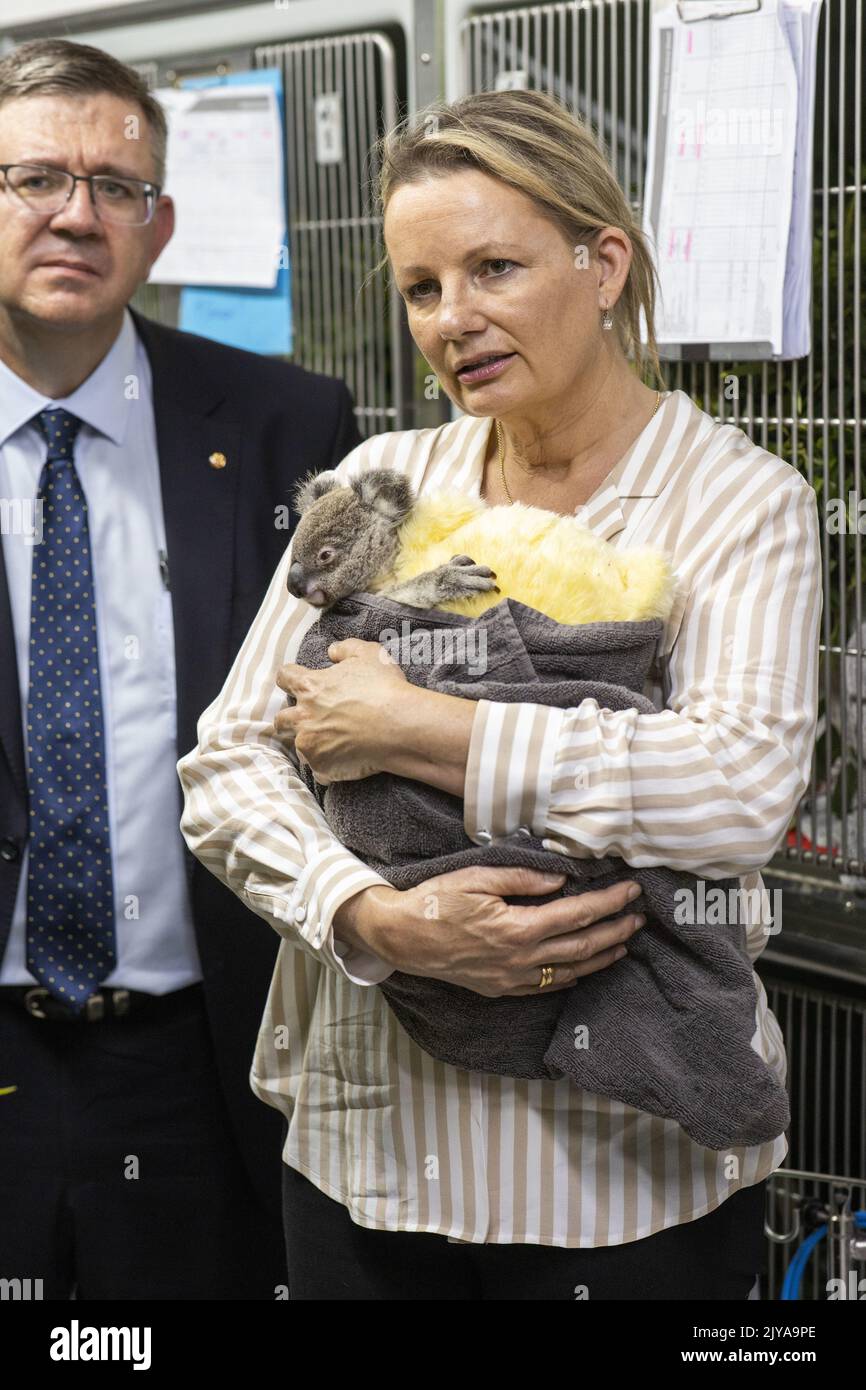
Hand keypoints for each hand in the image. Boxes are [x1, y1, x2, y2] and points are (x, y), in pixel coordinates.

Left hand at [270, 637, 410, 782]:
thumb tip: (331, 651)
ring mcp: (310, 744)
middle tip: (309, 719)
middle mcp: (303, 717)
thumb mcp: (369, 654)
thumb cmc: (385, 688)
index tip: (298, 682)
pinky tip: (343, 760)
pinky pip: (317, 770)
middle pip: (281, 719)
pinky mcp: (321, 767)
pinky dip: (327, 765)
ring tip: (329, 742)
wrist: (400, 727)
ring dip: (309, 743)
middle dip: (290, 719)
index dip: (290, 678)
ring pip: (297, 746)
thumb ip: (345, 648)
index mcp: (310, 687)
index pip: (284, 677)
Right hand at [332, 868, 645, 996]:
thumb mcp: (477, 877)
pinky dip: (572, 976)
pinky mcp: (501, 988)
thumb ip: (523, 879)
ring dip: (601, 957)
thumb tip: (562, 880)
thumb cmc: (435, 901)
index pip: (576, 914)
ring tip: (624, 943)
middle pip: (581, 946)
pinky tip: (584, 968)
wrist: (400, 937)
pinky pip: (546, 985)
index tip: (630, 891)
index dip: (607, 903)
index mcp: (517, 928)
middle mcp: (520, 959)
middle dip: (615, 931)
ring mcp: (511, 979)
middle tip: (639, 917)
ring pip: (569, 971)